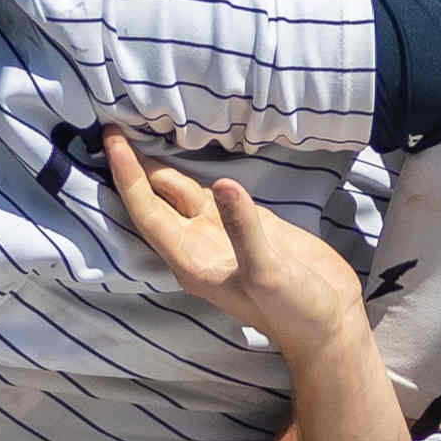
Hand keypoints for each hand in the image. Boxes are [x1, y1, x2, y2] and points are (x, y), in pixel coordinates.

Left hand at [104, 138, 374, 365]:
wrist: (328, 323)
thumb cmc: (293, 310)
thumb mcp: (268, 273)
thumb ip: (244, 228)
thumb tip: (223, 183)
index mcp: (190, 260)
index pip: (147, 211)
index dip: (128, 176)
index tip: (111, 137)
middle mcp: (197, 242)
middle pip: (156, 197)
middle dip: (135, 163)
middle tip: (115, 117)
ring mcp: (222, 230)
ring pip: (181, 190)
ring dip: (161, 163)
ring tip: (141, 122)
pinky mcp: (247, 221)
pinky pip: (213, 189)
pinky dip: (199, 168)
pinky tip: (190, 144)